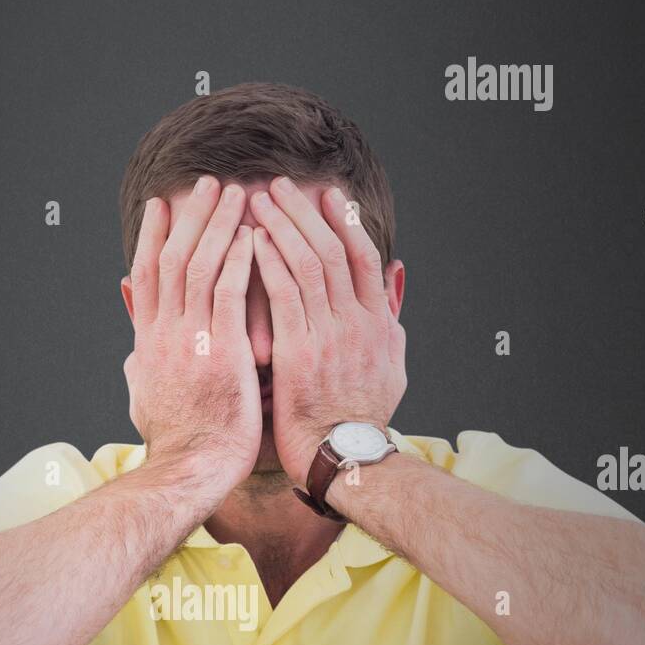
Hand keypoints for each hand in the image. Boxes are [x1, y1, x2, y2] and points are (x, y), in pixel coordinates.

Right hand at [123, 179, 261, 500]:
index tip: (163, 204)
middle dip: (192, 215)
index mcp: (148, 342)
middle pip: (174, 257)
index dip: (155, 235)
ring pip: (201, 266)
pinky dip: (240, 261)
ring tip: (238, 194)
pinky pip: (231, 294)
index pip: (149, 275)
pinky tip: (253, 235)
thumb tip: (134, 354)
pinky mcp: (222, 352)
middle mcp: (165, 333)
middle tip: (209, 183)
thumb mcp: (144, 399)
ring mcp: (192, 340)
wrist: (189, 471)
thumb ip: (142, 368)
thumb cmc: (177, 443)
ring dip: (219, 225)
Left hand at [250, 178, 406, 487]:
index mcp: (378, 323)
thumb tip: (394, 284)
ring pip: (307, 263)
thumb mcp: (392, 368)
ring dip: (280, 227)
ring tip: (256, 200)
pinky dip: (268, 262)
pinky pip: (284, 295)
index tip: (325, 194)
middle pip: (332, 249)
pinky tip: (249, 241)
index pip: (362, 256)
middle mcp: (357, 322)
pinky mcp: (300, 353)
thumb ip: (389, 323)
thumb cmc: (361, 421)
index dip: (343, 221)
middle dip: (304, 212)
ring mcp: (330, 336)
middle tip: (280, 184)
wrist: (348, 461)